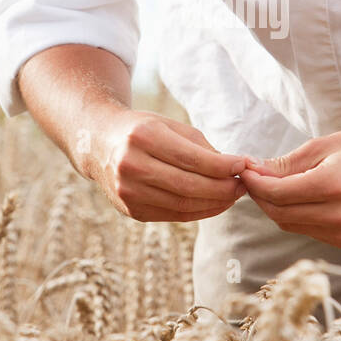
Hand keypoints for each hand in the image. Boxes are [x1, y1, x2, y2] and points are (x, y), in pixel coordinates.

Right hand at [82, 108, 249, 222]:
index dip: (222, 166)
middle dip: (223, 188)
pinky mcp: (131, 210)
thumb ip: (201, 146)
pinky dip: (199, 212)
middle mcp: (131, 166)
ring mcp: (128, 192)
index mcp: (142, 137)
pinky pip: (173, 215)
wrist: (98, 143)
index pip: (192, 159)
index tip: (243, 164)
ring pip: (183, 205)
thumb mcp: (168, 125)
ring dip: (215, 203)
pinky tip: (214, 203)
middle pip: (189, 186)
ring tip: (233, 194)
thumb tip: (237, 167)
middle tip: (243, 184)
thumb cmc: (141, 130)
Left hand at [237, 126, 340, 247]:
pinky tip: (295, 196)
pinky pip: (306, 229)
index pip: (276, 193)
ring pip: (289, 224)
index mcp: (331, 187)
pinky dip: (293, 214)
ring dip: (274, 206)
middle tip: (252, 176)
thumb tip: (254, 170)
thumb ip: (287, 163)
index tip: (243, 169)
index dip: (254, 182)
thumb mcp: (325, 145)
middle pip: (278, 213)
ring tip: (271, 183)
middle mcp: (337, 216)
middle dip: (260, 195)